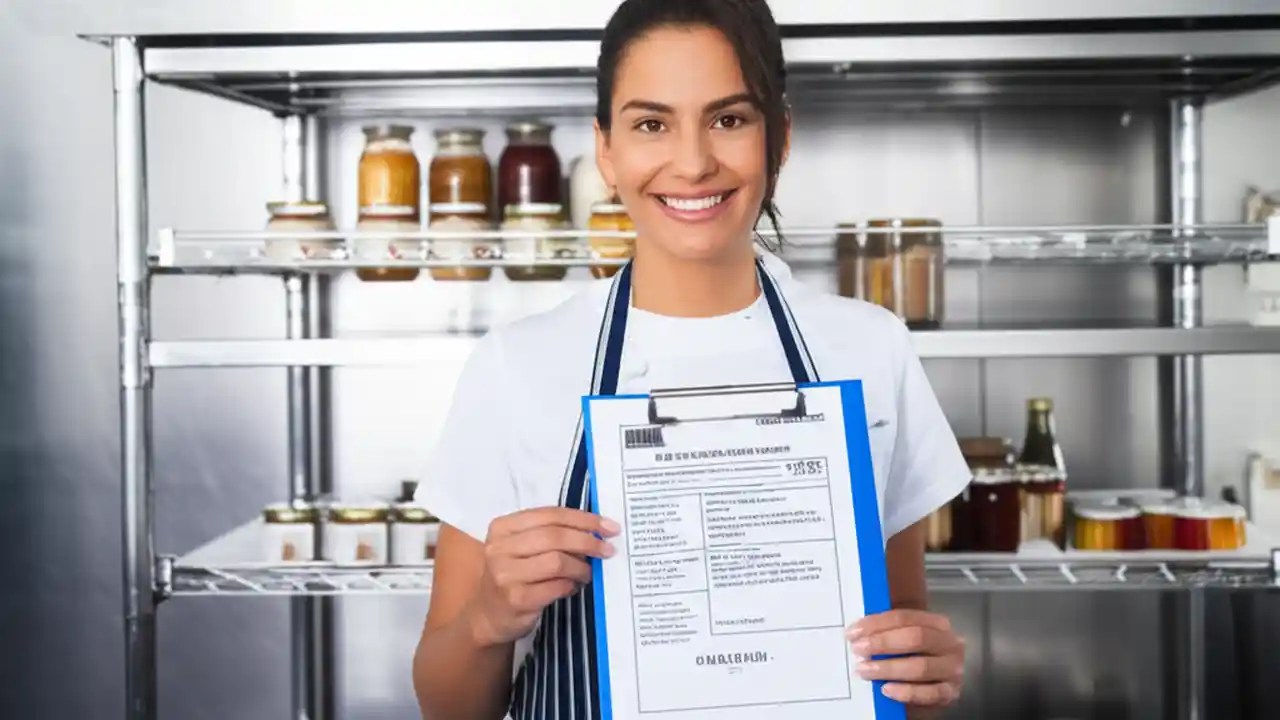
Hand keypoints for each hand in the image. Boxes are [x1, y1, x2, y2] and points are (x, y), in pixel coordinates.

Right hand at [465, 507, 619, 646]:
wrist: (488, 615)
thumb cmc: (512, 576)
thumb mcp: (522, 548)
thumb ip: (550, 535)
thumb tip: (595, 531)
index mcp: (503, 527)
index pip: (550, 515)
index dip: (583, 519)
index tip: (608, 526)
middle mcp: (500, 548)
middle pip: (554, 536)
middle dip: (587, 541)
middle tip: (608, 550)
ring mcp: (506, 575)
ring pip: (557, 562)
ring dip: (580, 567)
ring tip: (587, 573)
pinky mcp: (516, 599)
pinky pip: (555, 586)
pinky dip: (571, 585)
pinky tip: (573, 586)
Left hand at [848, 609, 964, 707]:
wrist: (934, 687)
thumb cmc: (915, 658)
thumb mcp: (905, 640)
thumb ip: (888, 632)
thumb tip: (858, 631)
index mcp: (938, 624)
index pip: (905, 617)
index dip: (877, 624)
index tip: (854, 632)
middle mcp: (950, 644)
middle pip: (916, 638)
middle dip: (883, 643)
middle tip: (859, 649)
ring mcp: (952, 669)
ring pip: (920, 667)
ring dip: (888, 668)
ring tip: (865, 670)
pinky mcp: (951, 693)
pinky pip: (929, 693)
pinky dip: (906, 692)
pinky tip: (887, 689)